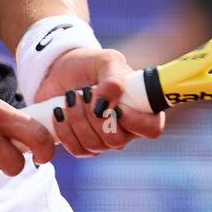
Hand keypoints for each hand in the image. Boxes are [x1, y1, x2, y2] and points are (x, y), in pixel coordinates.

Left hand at [33, 48, 165, 156]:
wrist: (60, 71)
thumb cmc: (90, 64)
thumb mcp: (106, 61)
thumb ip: (113, 79)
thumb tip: (105, 108)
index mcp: (140, 108)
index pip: (152, 128)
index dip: (135, 122)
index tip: (117, 107)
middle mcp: (126, 128)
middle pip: (117, 141)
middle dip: (95, 117)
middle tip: (85, 93)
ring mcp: (104, 140)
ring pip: (95, 146)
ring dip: (78, 119)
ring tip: (70, 97)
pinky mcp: (83, 145)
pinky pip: (77, 150)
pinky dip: (65, 130)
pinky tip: (59, 112)